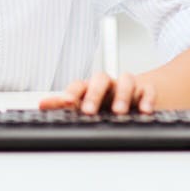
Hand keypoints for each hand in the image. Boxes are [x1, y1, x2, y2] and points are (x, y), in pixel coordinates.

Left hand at [38, 71, 155, 114]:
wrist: (133, 96)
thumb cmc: (104, 101)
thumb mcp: (84, 103)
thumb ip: (63, 104)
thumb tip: (42, 105)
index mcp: (90, 86)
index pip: (79, 84)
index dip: (71, 92)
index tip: (66, 102)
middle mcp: (108, 84)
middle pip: (100, 79)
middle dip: (94, 95)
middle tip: (89, 111)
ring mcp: (126, 86)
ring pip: (126, 80)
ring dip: (122, 95)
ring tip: (118, 111)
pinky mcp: (145, 91)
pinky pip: (147, 90)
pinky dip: (147, 99)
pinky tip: (144, 110)